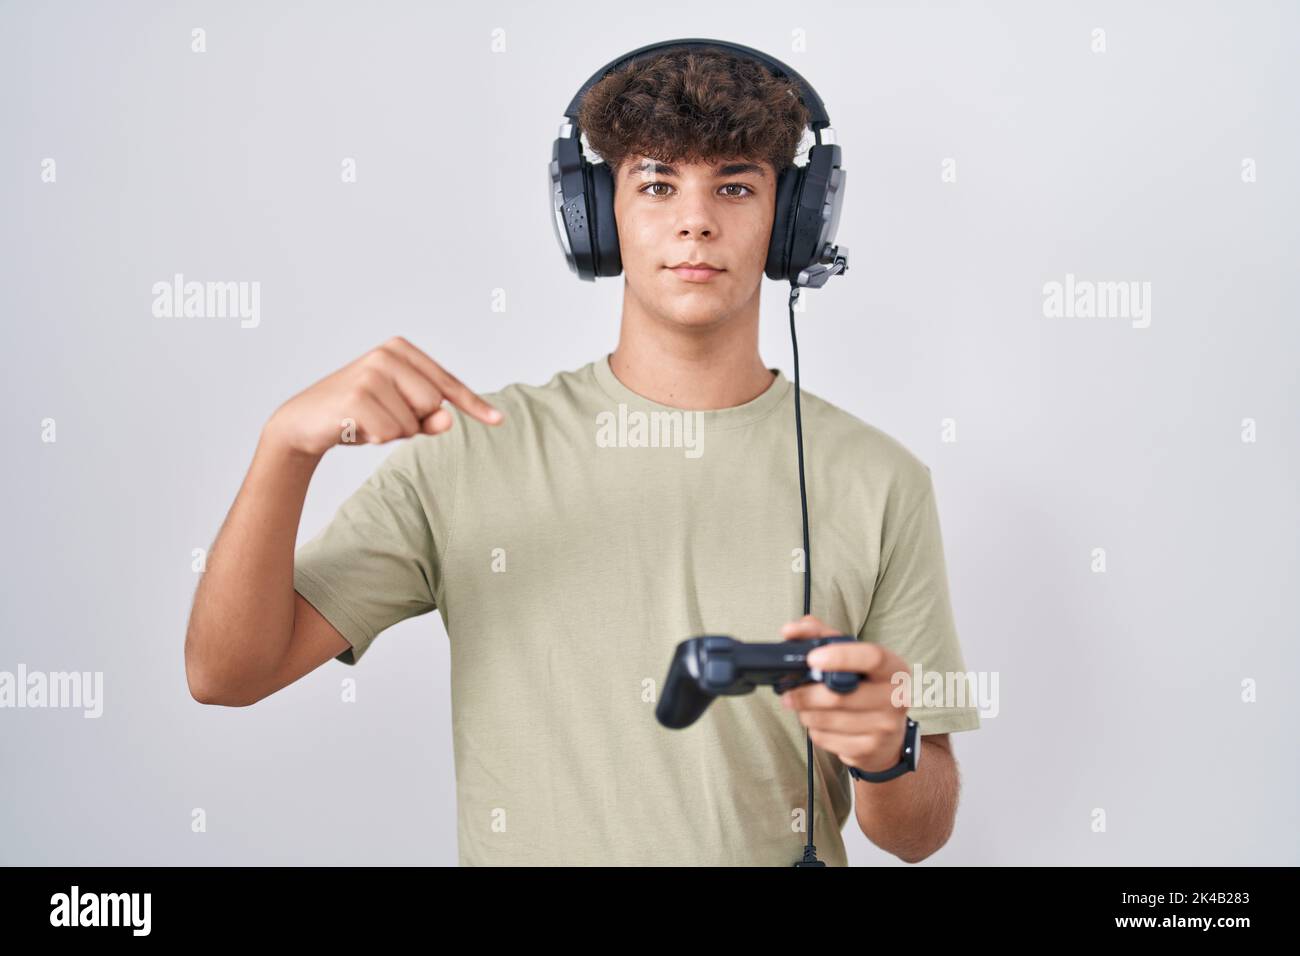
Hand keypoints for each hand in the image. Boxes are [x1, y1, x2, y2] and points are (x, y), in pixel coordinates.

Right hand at [264, 336, 503, 457]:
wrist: (303, 423)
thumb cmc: (359, 416)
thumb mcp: (400, 416)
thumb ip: (430, 419)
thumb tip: (447, 420)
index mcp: (401, 350)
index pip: (447, 383)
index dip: (473, 405)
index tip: (498, 420)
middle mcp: (387, 354)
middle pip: (434, 405)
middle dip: (414, 422)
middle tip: (381, 417)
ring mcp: (371, 372)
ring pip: (413, 422)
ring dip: (393, 432)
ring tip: (367, 421)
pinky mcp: (357, 395)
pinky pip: (391, 432)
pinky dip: (377, 438)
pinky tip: (355, 428)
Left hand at [779, 615, 911, 774]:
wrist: (888, 735)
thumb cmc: (865, 687)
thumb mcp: (852, 657)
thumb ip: (822, 636)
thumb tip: (790, 630)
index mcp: (894, 668)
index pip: (871, 657)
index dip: (840, 656)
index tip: (812, 658)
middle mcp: (896, 698)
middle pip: (839, 695)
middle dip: (806, 694)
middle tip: (789, 692)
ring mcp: (885, 727)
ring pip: (828, 720)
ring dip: (806, 712)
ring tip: (803, 706)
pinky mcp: (869, 750)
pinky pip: (827, 739)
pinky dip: (814, 730)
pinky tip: (819, 724)